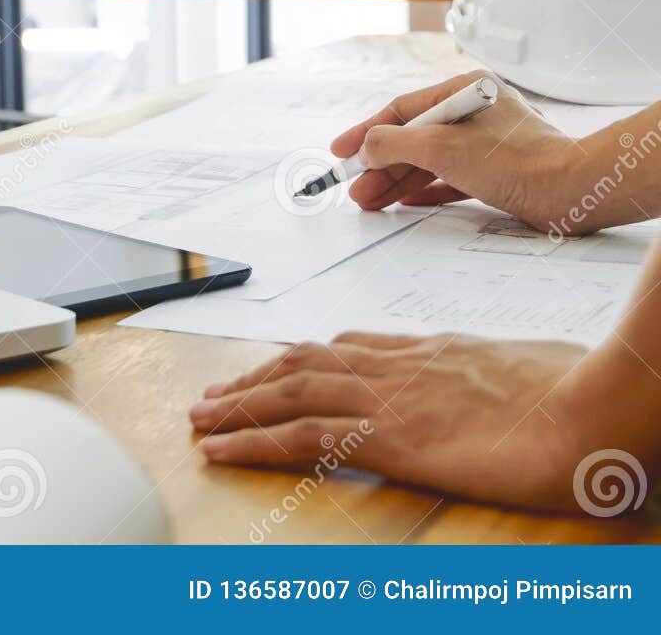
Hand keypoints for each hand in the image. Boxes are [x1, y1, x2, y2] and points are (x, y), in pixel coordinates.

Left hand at [189, 332, 653, 512]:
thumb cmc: (583, 394)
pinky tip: (222, 447)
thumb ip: (504, 374)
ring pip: (290, 391)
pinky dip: (252, 440)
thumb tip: (513, 383)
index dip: (307, 357)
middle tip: (217, 392)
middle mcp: (402, 365)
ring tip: (201, 417)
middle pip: (307, 361)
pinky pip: (300, 435)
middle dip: (257, 377)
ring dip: (239, 405)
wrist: (594, 409)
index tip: (279, 366)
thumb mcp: (537, 370)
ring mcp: (390, 397)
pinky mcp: (386, 436)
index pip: (353, 347)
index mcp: (436, 350)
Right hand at [333, 69, 581, 230]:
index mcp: (465, 91)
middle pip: (413, 138)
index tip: (342, 151)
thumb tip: (366, 146)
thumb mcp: (440, 147)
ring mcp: (487, 144)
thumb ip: (394, 143)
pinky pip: (450, 178)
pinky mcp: (497, 172)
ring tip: (370, 201)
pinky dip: (425, 189)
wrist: (571, 191)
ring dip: (398, 181)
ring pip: (429, 161)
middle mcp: (475, 113)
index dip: (367, 132)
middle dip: (381, 165)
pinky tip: (405, 201)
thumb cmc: (516, 161)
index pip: (402, 110)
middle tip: (355, 188)